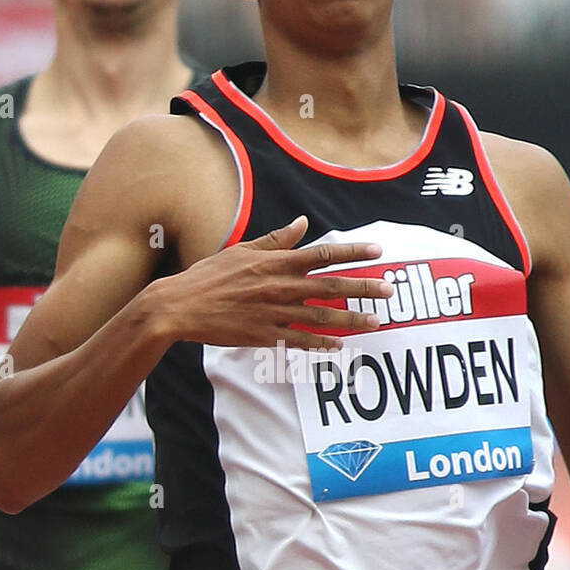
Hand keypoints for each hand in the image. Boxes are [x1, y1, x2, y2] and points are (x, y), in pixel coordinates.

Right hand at [162, 216, 393, 350]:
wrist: (179, 306)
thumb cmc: (209, 276)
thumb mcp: (243, 250)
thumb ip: (276, 239)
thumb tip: (302, 223)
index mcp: (276, 262)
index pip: (323, 254)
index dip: (353, 253)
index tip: (378, 252)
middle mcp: (280, 286)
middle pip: (332, 286)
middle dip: (364, 288)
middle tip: (390, 291)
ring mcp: (274, 313)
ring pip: (322, 317)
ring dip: (352, 320)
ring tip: (375, 322)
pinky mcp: (264, 335)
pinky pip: (299, 341)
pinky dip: (320, 344)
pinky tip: (339, 346)